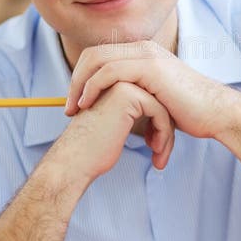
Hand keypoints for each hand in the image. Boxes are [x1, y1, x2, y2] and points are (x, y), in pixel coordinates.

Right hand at [56, 80, 173, 182]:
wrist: (75, 162)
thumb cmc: (94, 150)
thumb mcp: (118, 124)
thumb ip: (135, 113)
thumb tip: (166, 117)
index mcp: (115, 83)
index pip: (152, 99)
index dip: (159, 124)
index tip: (157, 146)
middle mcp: (118, 78)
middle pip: (159, 100)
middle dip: (165, 128)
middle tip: (160, 152)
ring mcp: (122, 83)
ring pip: (163, 106)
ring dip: (166, 134)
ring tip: (159, 155)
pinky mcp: (128, 94)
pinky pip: (160, 111)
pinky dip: (163, 133)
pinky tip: (155, 150)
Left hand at [65, 41, 232, 140]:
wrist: (215, 113)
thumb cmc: (189, 111)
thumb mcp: (156, 98)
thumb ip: (136, 94)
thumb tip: (116, 106)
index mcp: (143, 53)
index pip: (100, 55)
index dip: (82, 76)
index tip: (75, 102)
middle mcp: (143, 48)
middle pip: (93, 54)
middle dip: (75, 80)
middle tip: (68, 107)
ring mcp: (147, 55)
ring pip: (97, 60)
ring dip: (79, 85)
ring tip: (74, 109)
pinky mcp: (150, 68)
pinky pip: (110, 71)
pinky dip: (93, 87)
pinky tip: (89, 104)